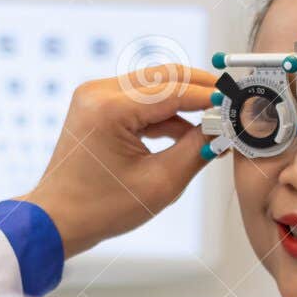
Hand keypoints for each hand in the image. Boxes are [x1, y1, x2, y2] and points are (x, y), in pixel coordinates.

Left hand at [18, 67, 220, 258]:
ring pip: (154, 85)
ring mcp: (94, 96)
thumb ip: (197, 149)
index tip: (239, 102)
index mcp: (109, 110)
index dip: (211, 97)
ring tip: (214, 125)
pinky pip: (140, 98)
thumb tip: (225, 127)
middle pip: (165, 77)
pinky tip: (187, 133)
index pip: (174, 90)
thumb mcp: (160, 183)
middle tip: (233, 104)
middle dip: (201, 91)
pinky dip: (165, 112)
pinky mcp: (97, 105)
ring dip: (185, 102)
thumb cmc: (100, 209)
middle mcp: (98, 93)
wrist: (58, 219)